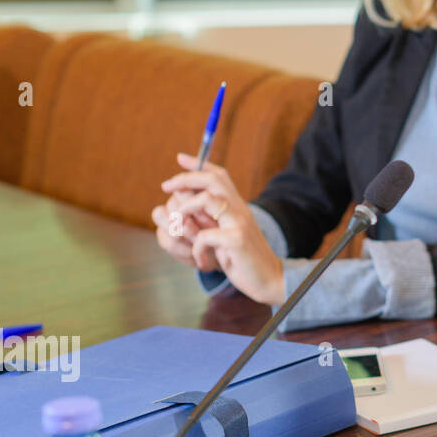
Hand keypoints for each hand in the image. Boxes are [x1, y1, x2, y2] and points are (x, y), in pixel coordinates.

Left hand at [156, 153, 284, 304]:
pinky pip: (204, 236)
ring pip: (207, 200)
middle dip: (185, 179)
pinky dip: (197, 249)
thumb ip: (214, 221)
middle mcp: (240, 209)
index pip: (219, 175)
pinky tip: (201, 260)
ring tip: (180, 227)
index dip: (199, 164)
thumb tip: (186, 207)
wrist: (269, 279)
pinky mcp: (236, 240)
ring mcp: (239, 223)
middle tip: (166, 186)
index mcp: (237, 206)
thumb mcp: (228, 235)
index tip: (180, 157)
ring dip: (186, 210)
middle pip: (213, 180)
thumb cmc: (244, 259)